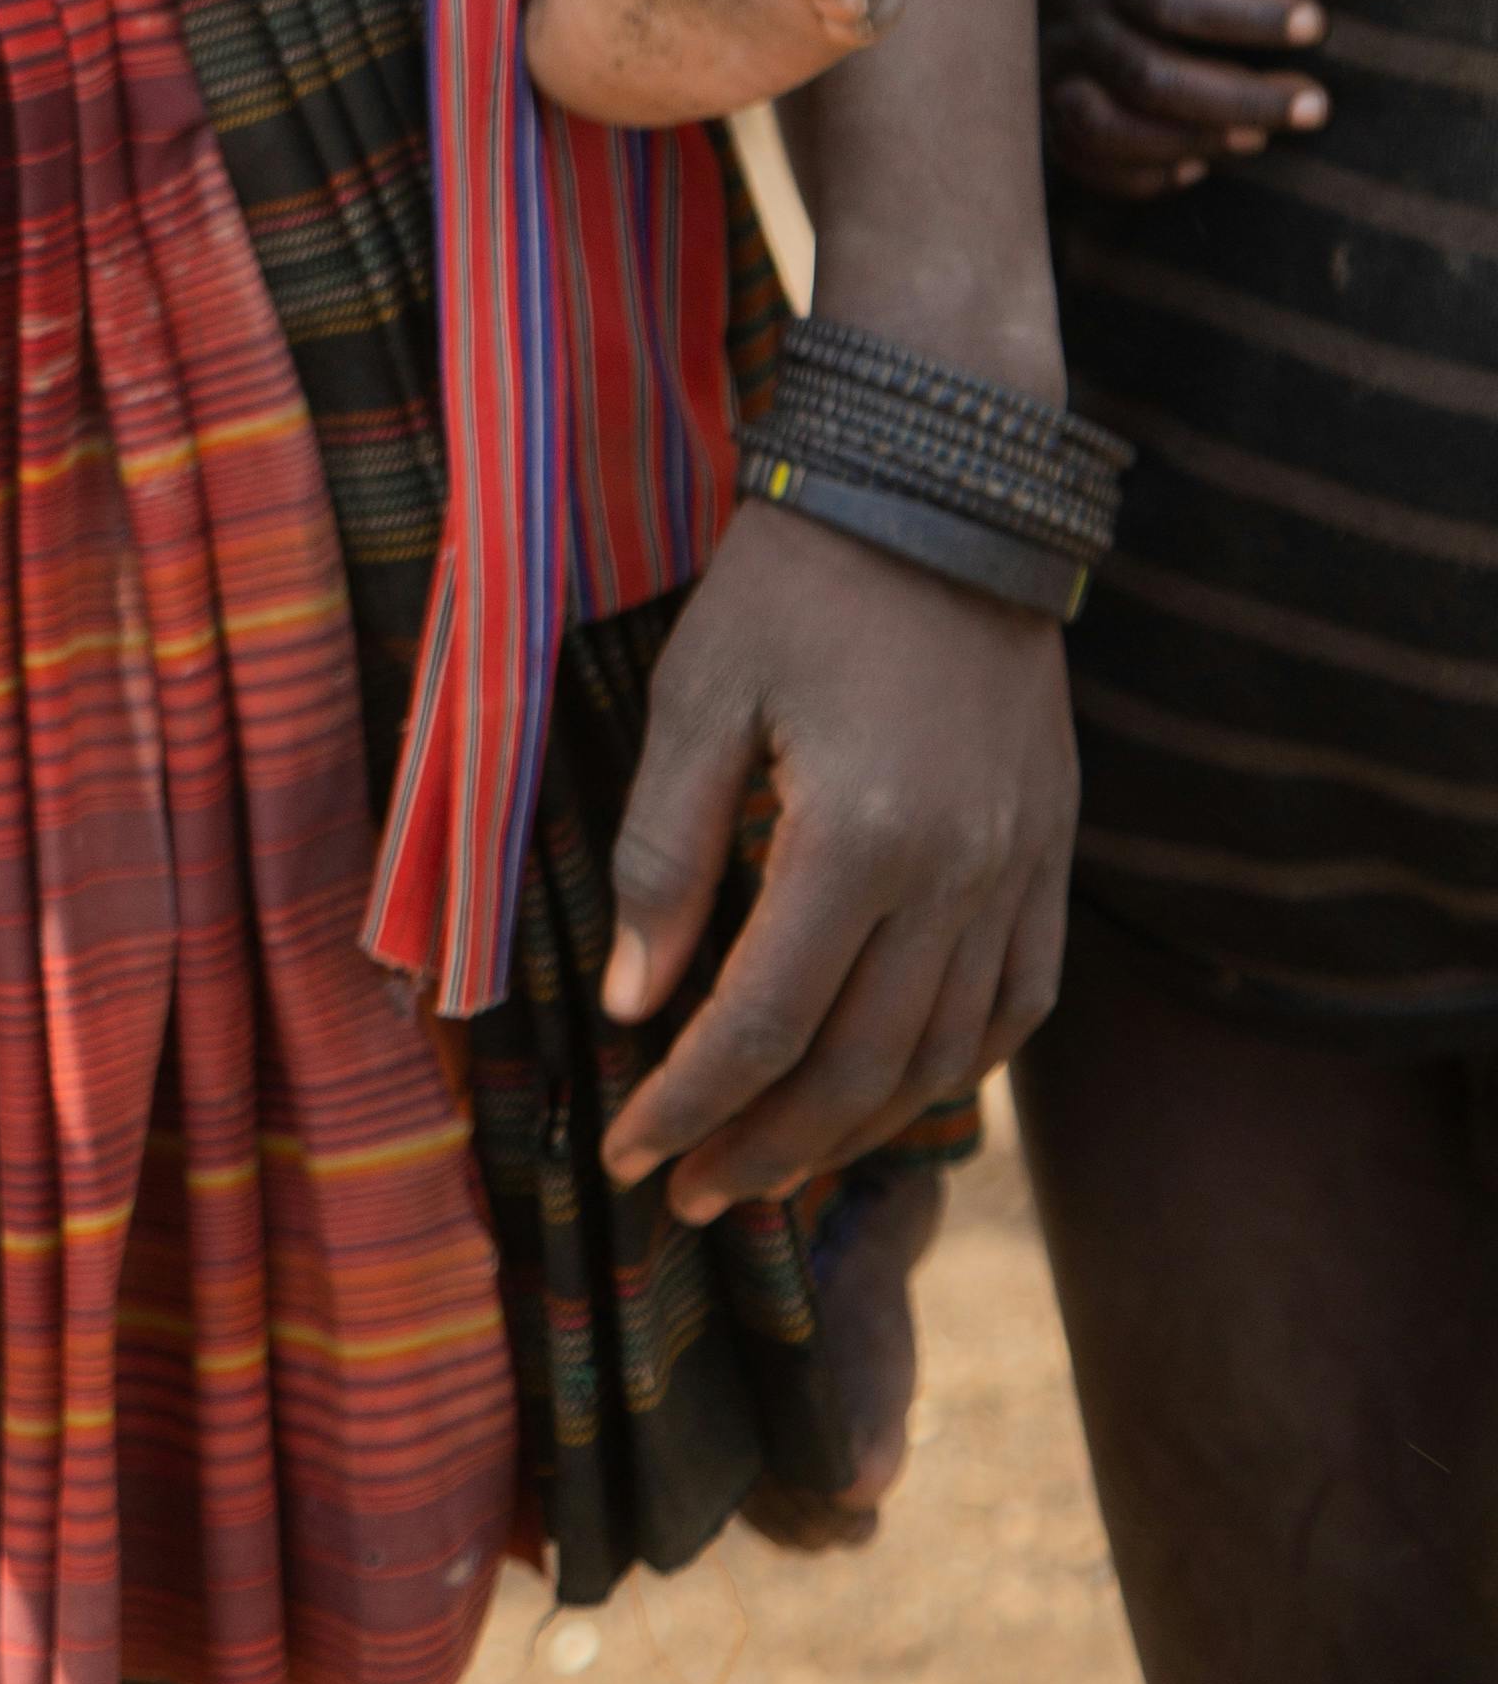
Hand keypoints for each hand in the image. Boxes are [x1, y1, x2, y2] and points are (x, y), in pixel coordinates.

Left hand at [595, 498, 1073, 1217]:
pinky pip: (1021, 1004)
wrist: (943, 487)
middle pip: (858, 1069)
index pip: (765, 1023)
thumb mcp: (699, 692)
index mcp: (856, 836)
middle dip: (764, 1147)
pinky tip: (900, 1094)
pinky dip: (958, 1068)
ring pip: (944, 1057)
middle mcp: (956, 875)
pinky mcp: (1056, 849)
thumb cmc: (797, 576)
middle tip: (688, 1196)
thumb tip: (636, 1003)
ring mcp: (1021, 869)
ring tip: (773, 1166)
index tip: (627, 1153)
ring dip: (856, 1130)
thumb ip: (667, 853)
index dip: (691, 1104)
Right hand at [1035, 0, 1325, 195]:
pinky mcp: (1027, 99)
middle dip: (1245, 97)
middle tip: (1318, 103)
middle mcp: (1067, 19)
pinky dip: (1138, 171)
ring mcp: (1042, 66)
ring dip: (1197, 137)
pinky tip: (1188, 161)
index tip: (1315, 19)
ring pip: (1121, 129)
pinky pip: (1082, 158)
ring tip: (1262, 132)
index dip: (1247, 16)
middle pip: (1161, 79)